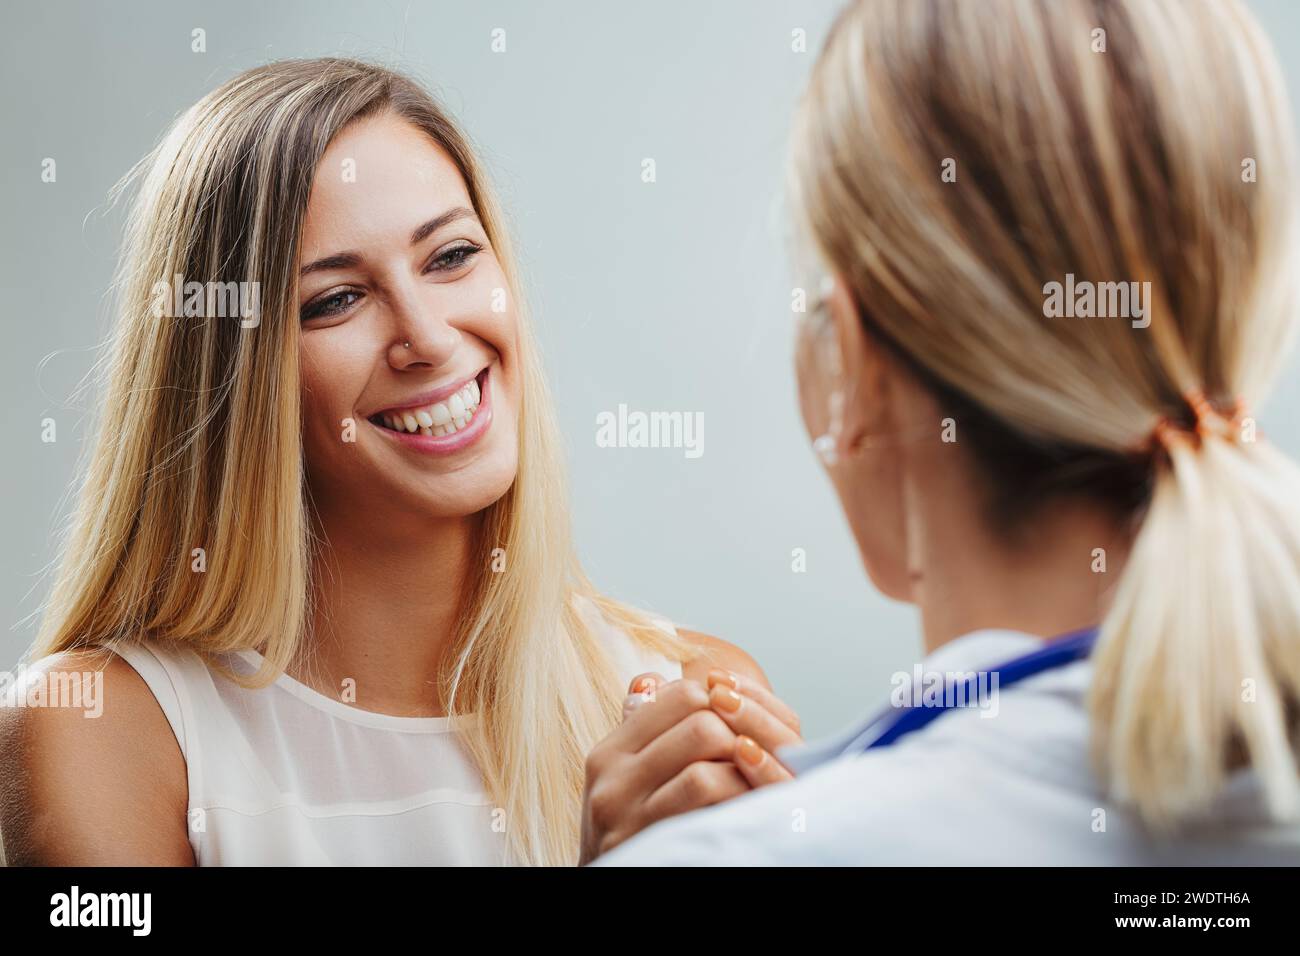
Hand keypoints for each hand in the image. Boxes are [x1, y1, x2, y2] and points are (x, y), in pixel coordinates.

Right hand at [579, 670, 801, 864]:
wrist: (607, 892)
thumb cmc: (630, 836)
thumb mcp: (624, 779)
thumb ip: (642, 731)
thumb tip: (651, 679)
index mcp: (610, 752)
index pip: (680, 695)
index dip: (723, 703)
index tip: (739, 726)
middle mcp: (612, 779)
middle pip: (701, 724)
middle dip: (741, 737)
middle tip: (755, 757)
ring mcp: (628, 816)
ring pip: (705, 765)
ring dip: (745, 774)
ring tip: (755, 785)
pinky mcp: (653, 845)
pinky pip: (707, 803)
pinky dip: (741, 799)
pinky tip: (750, 807)